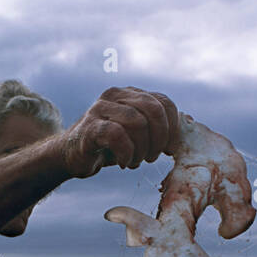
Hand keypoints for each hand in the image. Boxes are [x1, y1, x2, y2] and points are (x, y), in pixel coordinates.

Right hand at [58, 87, 181, 178]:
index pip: (164, 103)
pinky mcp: (90, 126)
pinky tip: (124, 163)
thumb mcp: (137, 133)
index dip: (172, 129)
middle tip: (152, 157)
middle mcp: (116, 95)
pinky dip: (127, 153)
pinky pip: (117, 135)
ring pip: (138, 122)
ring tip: (135, 162)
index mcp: (131, 94)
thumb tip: (184, 130)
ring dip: (142, 149)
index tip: (167, 149)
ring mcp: (101, 108)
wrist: (72, 156)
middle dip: (159, 138)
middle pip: (154, 110)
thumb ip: (156, 127)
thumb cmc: (109, 146)